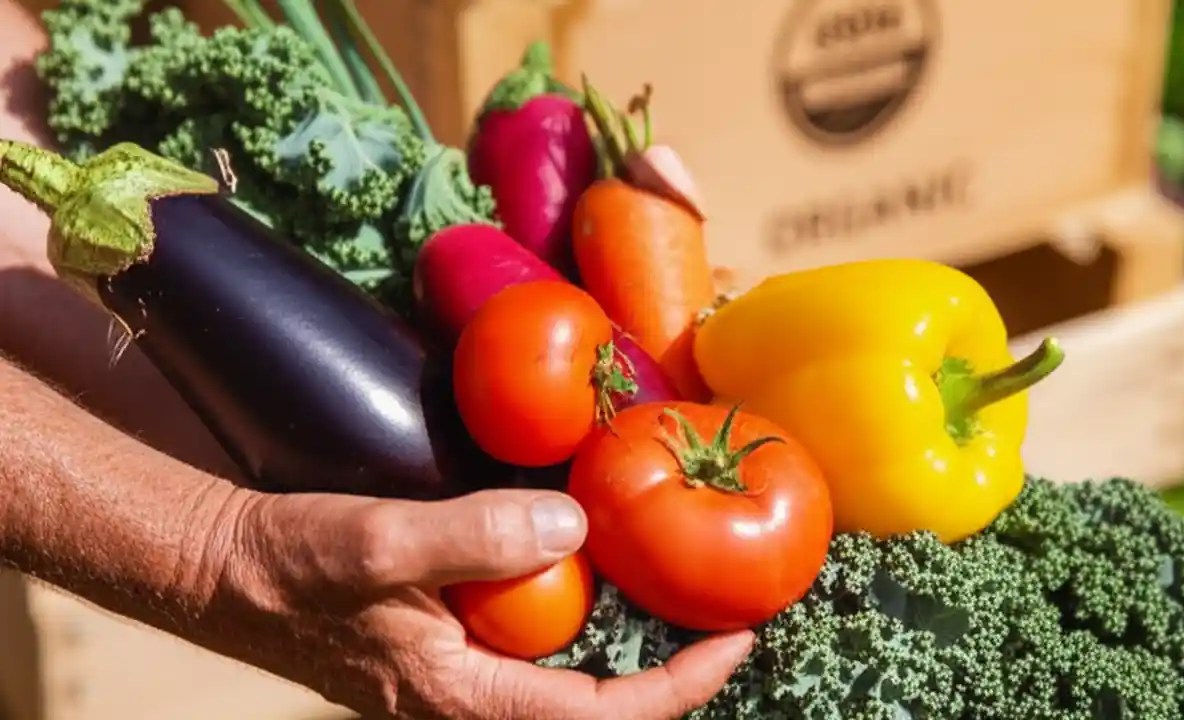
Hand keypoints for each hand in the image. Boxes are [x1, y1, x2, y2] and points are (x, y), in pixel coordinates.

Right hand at [204, 487, 753, 719]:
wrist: (220, 567)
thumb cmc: (289, 568)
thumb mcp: (378, 547)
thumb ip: (474, 538)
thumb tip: (573, 523)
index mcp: (465, 697)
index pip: (601, 716)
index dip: (680, 686)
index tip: (738, 640)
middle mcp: (474, 693)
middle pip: (598, 697)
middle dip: (671, 660)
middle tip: (728, 601)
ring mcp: (463, 666)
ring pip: (568, 663)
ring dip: (629, 627)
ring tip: (682, 574)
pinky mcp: (451, 634)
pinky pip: (533, 629)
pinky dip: (577, 593)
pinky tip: (594, 547)